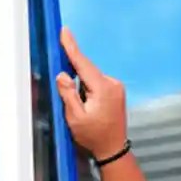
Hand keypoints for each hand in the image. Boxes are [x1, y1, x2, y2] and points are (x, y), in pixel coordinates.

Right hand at [56, 28, 127, 160]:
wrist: (113, 149)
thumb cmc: (93, 136)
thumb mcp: (75, 118)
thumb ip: (68, 94)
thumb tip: (62, 74)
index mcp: (103, 89)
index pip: (83, 64)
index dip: (72, 47)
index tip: (65, 31)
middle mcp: (113, 84)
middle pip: (88, 70)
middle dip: (74, 72)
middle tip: (66, 83)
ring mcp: (117, 87)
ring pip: (92, 77)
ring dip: (82, 83)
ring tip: (80, 106)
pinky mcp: (117, 92)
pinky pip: (98, 83)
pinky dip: (88, 87)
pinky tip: (86, 103)